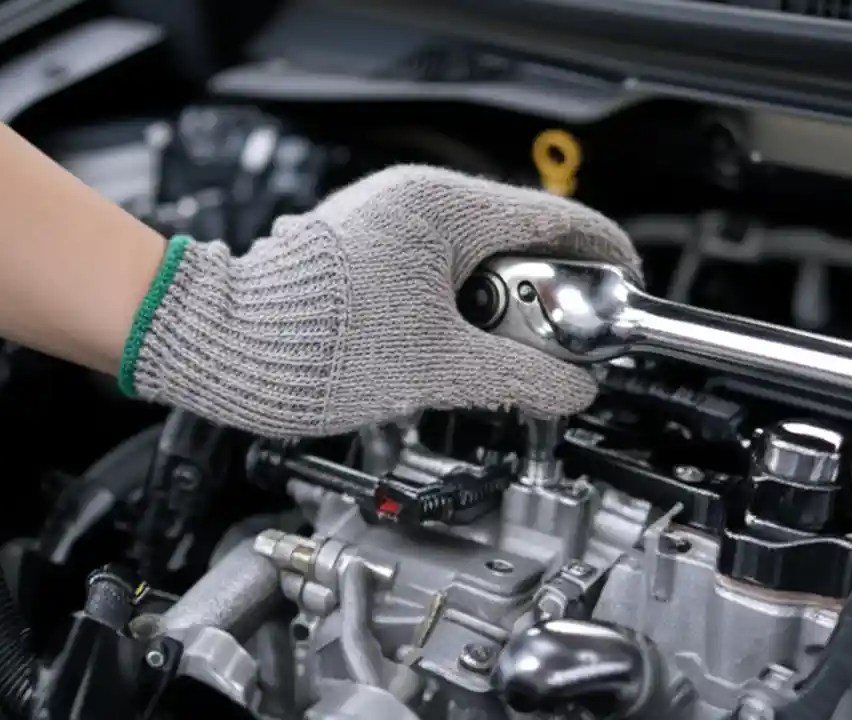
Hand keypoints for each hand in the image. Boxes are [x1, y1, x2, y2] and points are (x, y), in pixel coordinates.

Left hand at [119, 165, 641, 436]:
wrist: (224, 346)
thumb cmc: (310, 343)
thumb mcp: (439, 368)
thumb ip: (522, 376)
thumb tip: (573, 388)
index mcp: (442, 208)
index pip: (557, 221)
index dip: (605, 256)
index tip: (627, 287)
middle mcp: (415, 200)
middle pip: (520, 244)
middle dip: (548, 300)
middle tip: (563, 348)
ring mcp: (389, 219)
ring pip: (480, 261)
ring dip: (501, 310)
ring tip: (500, 359)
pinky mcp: (369, 246)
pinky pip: (440, 270)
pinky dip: (462, 308)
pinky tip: (459, 348)